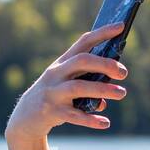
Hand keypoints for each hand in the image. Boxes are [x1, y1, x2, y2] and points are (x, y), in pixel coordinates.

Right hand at [4, 22, 128, 139]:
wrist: (25, 117)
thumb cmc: (54, 95)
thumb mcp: (66, 83)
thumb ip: (89, 83)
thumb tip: (111, 93)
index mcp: (62, 63)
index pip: (83, 42)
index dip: (102, 33)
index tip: (121, 26)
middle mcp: (56, 74)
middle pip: (81, 61)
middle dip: (104, 64)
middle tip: (124, 72)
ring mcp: (53, 93)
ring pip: (78, 87)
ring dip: (102, 89)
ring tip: (122, 92)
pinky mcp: (51, 112)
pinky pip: (74, 116)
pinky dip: (91, 119)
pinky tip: (105, 123)